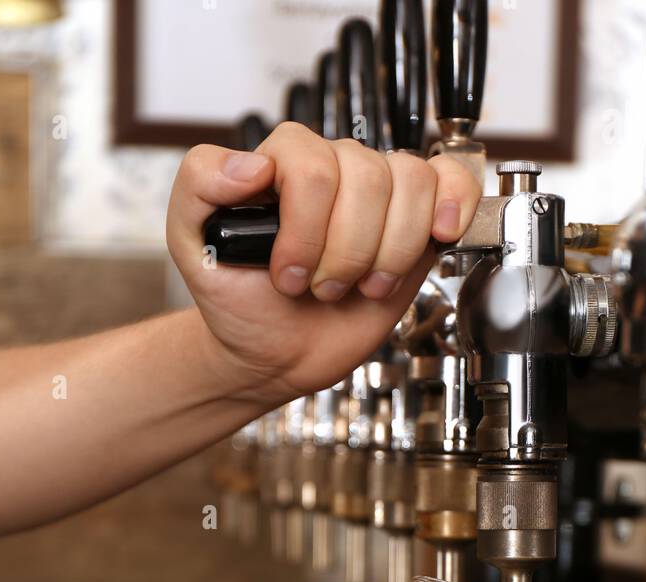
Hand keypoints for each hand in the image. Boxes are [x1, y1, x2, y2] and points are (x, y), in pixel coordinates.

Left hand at [166, 122, 481, 408]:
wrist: (271, 353)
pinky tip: (438, 235)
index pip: (312, 167)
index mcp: (282, 163)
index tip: (287, 276)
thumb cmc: (237, 298)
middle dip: (346, 251)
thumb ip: (198, 187)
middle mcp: (335, 169)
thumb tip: (248, 165)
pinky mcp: (415, 225)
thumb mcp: (191, 244)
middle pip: (369, 178)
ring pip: (412, 185)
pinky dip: (454, 205)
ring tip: (361, 285)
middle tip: (322, 289)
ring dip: (389, 252)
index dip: (305, 230)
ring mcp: (379, 196)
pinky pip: (451, 184)